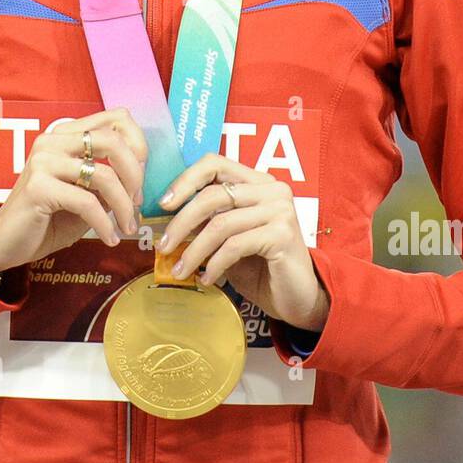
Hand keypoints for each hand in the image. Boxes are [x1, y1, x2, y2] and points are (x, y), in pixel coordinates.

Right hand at [0, 106, 147, 275]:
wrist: (8, 243)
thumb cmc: (49, 217)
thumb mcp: (86, 192)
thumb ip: (108, 177)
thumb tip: (141, 174)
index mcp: (66, 135)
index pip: (116, 118)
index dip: (138, 145)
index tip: (140, 179)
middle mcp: (53, 141)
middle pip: (113, 140)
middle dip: (135, 175)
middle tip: (136, 204)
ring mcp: (43, 161)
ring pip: (104, 175)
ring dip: (122, 206)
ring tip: (126, 226)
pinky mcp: (38, 187)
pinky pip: (87, 202)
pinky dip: (104, 223)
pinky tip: (109, 238)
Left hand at [155, 153, 328, 330]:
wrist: (298, 298)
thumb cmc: (261, 267)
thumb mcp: (229, 239)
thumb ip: (207, 224)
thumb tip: (167, 223)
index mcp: (258, 182)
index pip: (215, 163)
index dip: (185, 180)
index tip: (163, 205)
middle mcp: (272, 189)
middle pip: (213, 195)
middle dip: (181, 223)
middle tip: (163, 247)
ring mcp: (280, 210)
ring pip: (220, 224)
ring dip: (194, 251)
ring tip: (180, 271)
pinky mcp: (282, 235)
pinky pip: (234, 246)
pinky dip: (214, 264)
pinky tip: (207, 278)